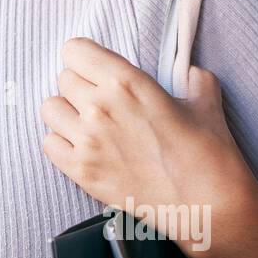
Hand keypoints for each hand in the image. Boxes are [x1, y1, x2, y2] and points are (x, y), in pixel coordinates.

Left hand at [39, 36, 257, 235]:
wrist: (207, 207)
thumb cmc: (209, 154)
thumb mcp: (206, 102)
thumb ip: (193, 79)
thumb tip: (190, 72)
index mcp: (126, 82)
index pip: (74, 50)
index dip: (86, 58)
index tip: (96, 69)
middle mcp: (100, 107)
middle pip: (64, 79)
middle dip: (81, 86)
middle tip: (102, 101)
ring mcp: (87, 141)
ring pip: (50, 108)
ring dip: (67, 113)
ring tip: (89, 123)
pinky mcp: (81, 172)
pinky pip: (49, 144)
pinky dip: (62, 143)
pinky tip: (84, 148)